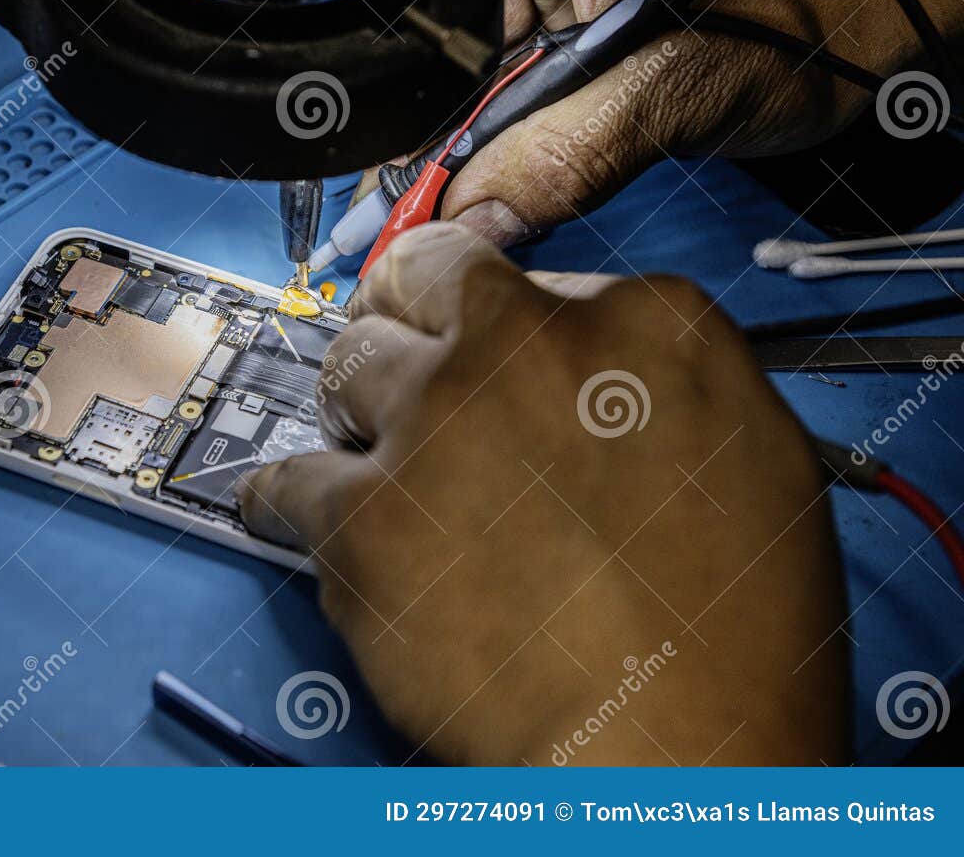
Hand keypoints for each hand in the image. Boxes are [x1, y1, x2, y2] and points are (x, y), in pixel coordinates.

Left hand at [238, 223, 847, 764]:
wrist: (678, 757)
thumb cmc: (732, 637)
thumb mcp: (753, 459)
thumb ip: (650, 380)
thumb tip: (580, 363)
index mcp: (642, 323)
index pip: (520, 276)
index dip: (489, 320)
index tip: (473, 347)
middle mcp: (529, 345)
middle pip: (417, 282)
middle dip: (401, 316)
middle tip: (394, 359)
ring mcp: (436, 423)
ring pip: (344, 367)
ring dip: (352, 411)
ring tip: (372, 459)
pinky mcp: (362, 515)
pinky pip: (281, 481)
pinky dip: (281, 501)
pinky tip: (291, 516)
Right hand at [443, 0, 963, 244]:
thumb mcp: (686, 84)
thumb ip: (566, 155)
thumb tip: (465, 221)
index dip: (407, 95)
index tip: (401, 180)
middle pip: (438, 32)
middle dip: (446, 124)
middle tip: (426, 213)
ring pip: (473, 59)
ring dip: (486, 129)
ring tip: (493, 185)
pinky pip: (516, 65)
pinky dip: (522, 120)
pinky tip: (531, 157)